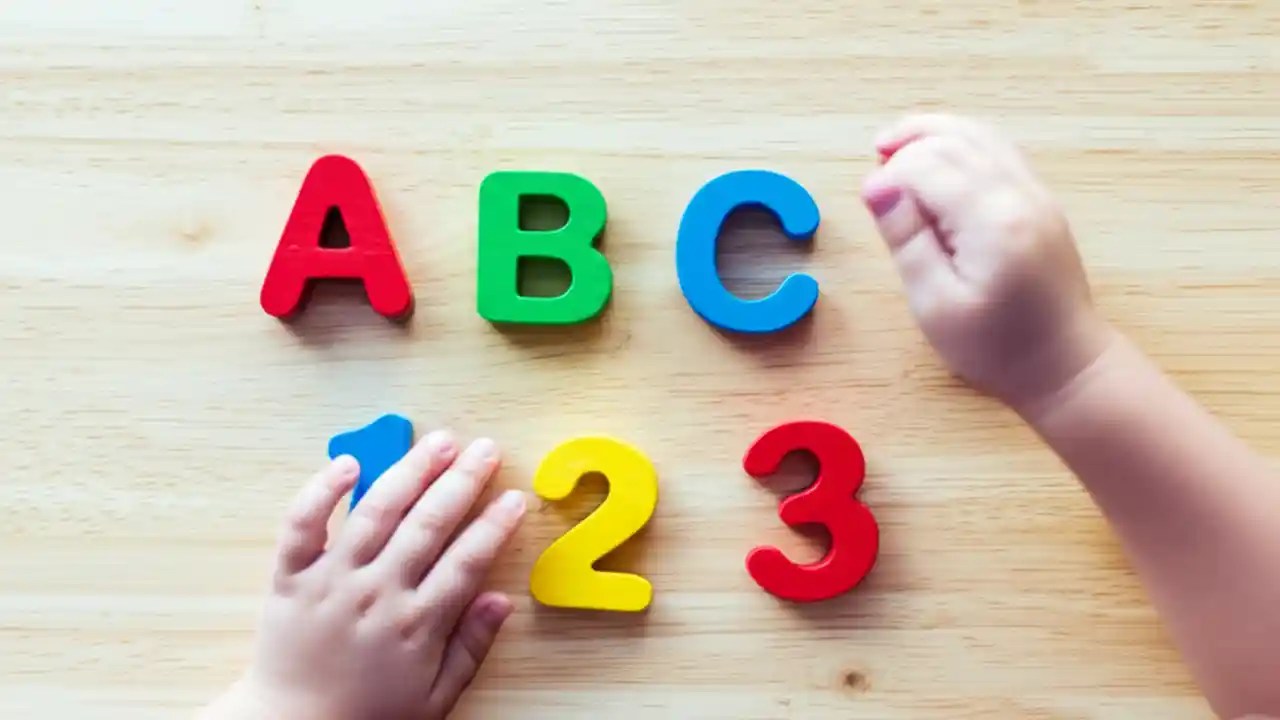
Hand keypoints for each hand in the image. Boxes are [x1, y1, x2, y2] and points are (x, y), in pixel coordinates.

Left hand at [202, 432, 526, 719]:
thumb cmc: (368, 716)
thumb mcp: (435, 698)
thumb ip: (471, 647)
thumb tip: (502, 600)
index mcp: (416, 625)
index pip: (466, 560)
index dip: (495, 525)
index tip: (514, 498)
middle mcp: (376, 593)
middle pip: (428, 524)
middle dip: (463, 481)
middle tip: (486, 449)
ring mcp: (331, 580)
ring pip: (377, 512)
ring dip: (412, 471)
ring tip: (439, 441)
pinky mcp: (290, 576)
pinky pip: (302, 524)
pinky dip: (321, 489)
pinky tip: (349, 462)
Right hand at [861, 114, 1115, 409]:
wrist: (1066, 366)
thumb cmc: (995, 348)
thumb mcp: (935, 304)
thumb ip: (906, 238)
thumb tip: (876, 185)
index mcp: (990, 220)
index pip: (928, 165)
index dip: (890, 174)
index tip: (868, 200)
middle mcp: (1018, 194)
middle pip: (955, 139)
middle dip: (910, 142)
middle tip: (874, 156)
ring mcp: (1036, 194)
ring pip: (981, 136)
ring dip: (935, 133)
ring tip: (897, 146)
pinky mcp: (1041, 202)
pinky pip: (999, 151)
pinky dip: (962, 143)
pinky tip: (938, 160)